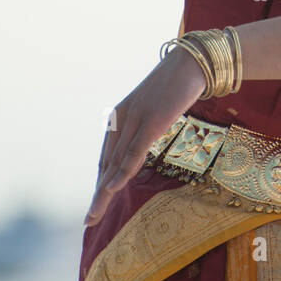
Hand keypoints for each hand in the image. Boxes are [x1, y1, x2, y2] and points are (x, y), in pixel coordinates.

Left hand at [84, 48, 206, 226]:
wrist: (191, 62)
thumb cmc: (177, 83)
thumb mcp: (156, 106)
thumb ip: (146, 124)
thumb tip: (145, 140)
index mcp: (121, 115)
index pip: (108, 154)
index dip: (102, 180)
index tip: (98, 201)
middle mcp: (122, 118)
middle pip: (108, 163)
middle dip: (98, 193)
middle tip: (89, 219)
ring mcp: (136, 119)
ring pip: (117, 162)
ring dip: (104, 191)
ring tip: (95, 214)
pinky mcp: (151, 120)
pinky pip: (134, 151)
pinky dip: (123, 171)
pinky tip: (113, 188)